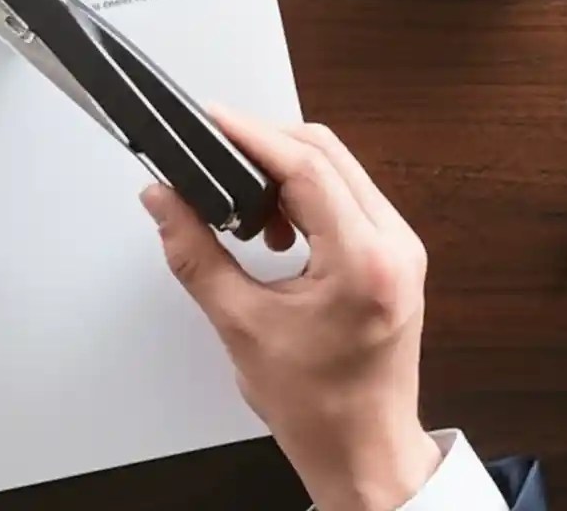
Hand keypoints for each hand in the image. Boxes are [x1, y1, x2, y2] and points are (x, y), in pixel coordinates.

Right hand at [140, 108, 440, 510]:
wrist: (362, 448)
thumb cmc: (316, 406)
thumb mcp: (240, 325)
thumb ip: (195, 254)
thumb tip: (164, 202)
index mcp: (365, 263)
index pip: (307, 169)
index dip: (253, 135)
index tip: (213, 120)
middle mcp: (395, 246)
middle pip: (328, 155)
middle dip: (266, 144)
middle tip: (214, 149)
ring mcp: (402, 248)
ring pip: (342, 171)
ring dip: (288, 171)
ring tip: (243, 206)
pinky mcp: (396, 255)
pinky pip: (352, 197)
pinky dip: (308, 194)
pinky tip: (276, 227)